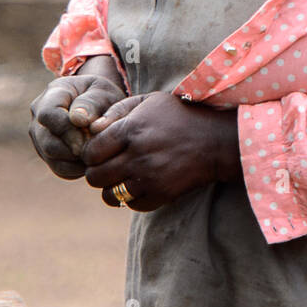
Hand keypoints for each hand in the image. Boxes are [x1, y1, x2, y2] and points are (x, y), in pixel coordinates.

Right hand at [29, 73, 127, 178]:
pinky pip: (60, 169)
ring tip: (98, 150)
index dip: (67, 130)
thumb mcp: (102, 91)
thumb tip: (78, 119)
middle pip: (48, 142)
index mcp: (52, 94)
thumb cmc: (102, 94)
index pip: (48, 114)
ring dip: (78, 160)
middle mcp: (39, 117)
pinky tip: (93, 159)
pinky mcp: (48, 156)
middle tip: (98, 147)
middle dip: (75, 148)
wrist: (99, 103)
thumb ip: (92, 102)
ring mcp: (40, 139)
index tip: (89, 137)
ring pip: (53, 158)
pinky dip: (78, 168)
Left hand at [83, 91, 240, 209]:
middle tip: (107, 166)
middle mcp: (137, 155)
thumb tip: (92, 128)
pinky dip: (131, 198)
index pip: (91, 152)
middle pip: (95, 177)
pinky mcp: (161, 194)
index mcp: (131, 130)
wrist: (216, 141)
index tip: (99, 152)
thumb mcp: (149, 101)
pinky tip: (139, 186)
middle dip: (97, 172)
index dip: (90, 153)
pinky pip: (131, 205)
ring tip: (121, 179)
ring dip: (111, 188)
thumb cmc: (179, 116)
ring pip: (109, 195)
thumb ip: (117, 111)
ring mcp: (149, 178)